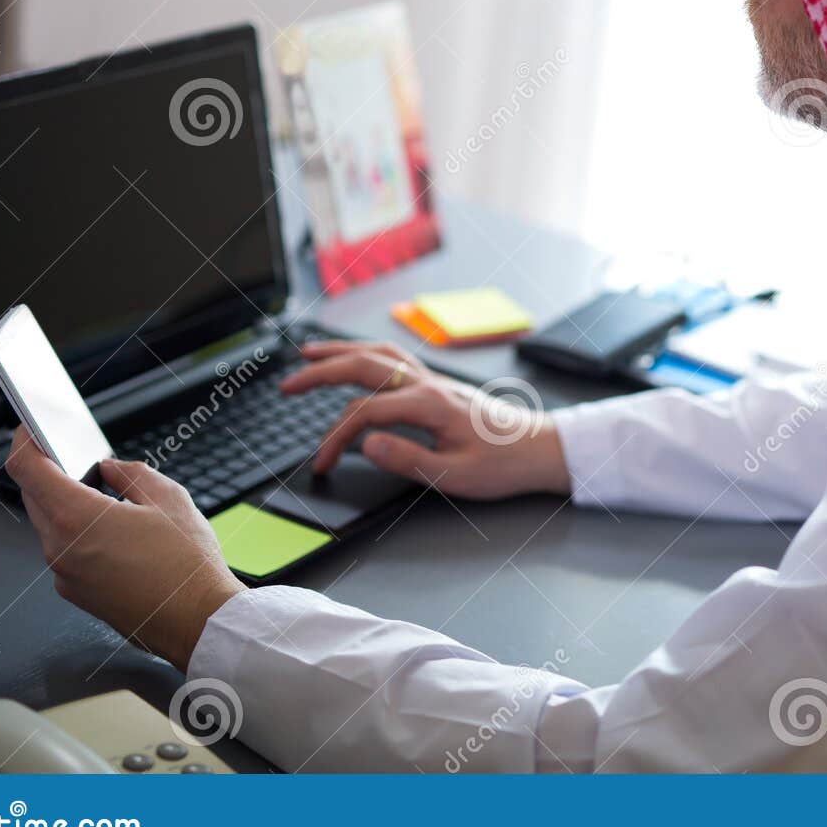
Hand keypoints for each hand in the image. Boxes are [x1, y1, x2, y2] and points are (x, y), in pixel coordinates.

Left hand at [4, 426, 243, 671]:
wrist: (198, 621)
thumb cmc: (186, 567)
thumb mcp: (169, 499)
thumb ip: (130, 473)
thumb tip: (110, 468)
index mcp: (76, 519)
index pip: (25, 469)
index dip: (24, 440)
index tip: (32, 429)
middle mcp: (60, 549)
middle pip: (33, 496)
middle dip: (49, 472)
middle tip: (76, 457)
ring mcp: (65, 575)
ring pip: (48, 525)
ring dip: (65, 504)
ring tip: (104, 495)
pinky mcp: (77, 593)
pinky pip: (64, 552)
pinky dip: (77, 533)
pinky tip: (113, 531)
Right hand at [280, 340, 570, 500]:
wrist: (539, 449)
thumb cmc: (503, 465)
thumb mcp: (455, 475)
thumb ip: (408, 459)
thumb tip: (367, 443)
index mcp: (429, 404)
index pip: (365, 413)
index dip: (336, 438)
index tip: (322, 462)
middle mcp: (428, 383)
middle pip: (364, 366)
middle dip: (321, 371)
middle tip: (287, 385)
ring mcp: (433, 380)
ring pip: (379, 353)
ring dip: (341, 351)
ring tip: (308, 354)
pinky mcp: (437, 385)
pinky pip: (394, 358)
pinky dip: (365, 353)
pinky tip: (353, 358)